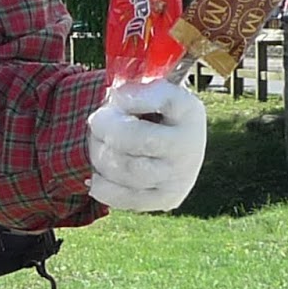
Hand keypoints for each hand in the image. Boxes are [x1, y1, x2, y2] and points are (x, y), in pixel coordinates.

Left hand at [87, 78, 205, 211]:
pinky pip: (121, 196)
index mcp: (189, 111)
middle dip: (103, 126)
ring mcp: (180, 178)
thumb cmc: (153, 112)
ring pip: (123, 168)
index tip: (117, 95)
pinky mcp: (165, 199)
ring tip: (98, 144)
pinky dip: (100, 184)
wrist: (176, 147)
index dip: (131, 97)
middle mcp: (190, 147)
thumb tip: (119, 99)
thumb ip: (137, 89)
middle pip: (132, 138)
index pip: (161, 99)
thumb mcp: (150, 90)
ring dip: (98, 154)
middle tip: (97, 120)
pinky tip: (97, 173)